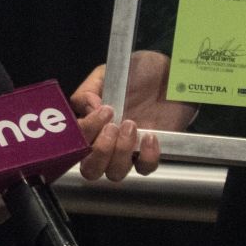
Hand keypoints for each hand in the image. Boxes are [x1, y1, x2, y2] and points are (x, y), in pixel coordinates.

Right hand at [68, 51, 196, 181]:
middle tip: (114, 127)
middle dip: (100, 151)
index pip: (75, 142)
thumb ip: (90, 88)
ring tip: (132, 125)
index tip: (103, 112)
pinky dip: (147, 157)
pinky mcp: (149, 153)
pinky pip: (144, 168)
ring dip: (121, 152)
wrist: (169, 73)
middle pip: (90, 169)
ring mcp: (127, 151)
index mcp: (90, 123)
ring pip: (115, 173)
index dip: (85, 133)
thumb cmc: (136, 71)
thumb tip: (89, 108)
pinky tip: (151, 136)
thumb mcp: (108, 72)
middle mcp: (105, 142)